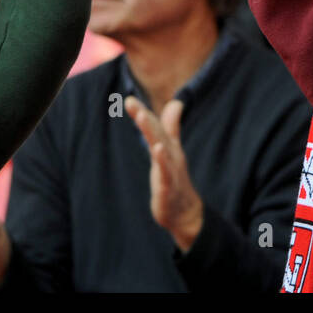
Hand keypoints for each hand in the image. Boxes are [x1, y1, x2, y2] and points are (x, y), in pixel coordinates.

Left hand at [125, 96, 203, 251]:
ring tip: (142, 117)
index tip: (128, 100)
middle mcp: (170, 156)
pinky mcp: (168, 189)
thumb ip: (171, 126)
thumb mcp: (171, 151)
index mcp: (168, 147)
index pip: (154, 126)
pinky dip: (162, 163)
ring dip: (153, 134)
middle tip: (133, 104)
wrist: (185, 212)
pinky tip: (157, 150)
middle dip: (146, 119)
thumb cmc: (175, 178)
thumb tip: (176, 103)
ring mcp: (170, 172)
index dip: (142, 113)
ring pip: (162, 151)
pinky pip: (165, 176)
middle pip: (158, 134)